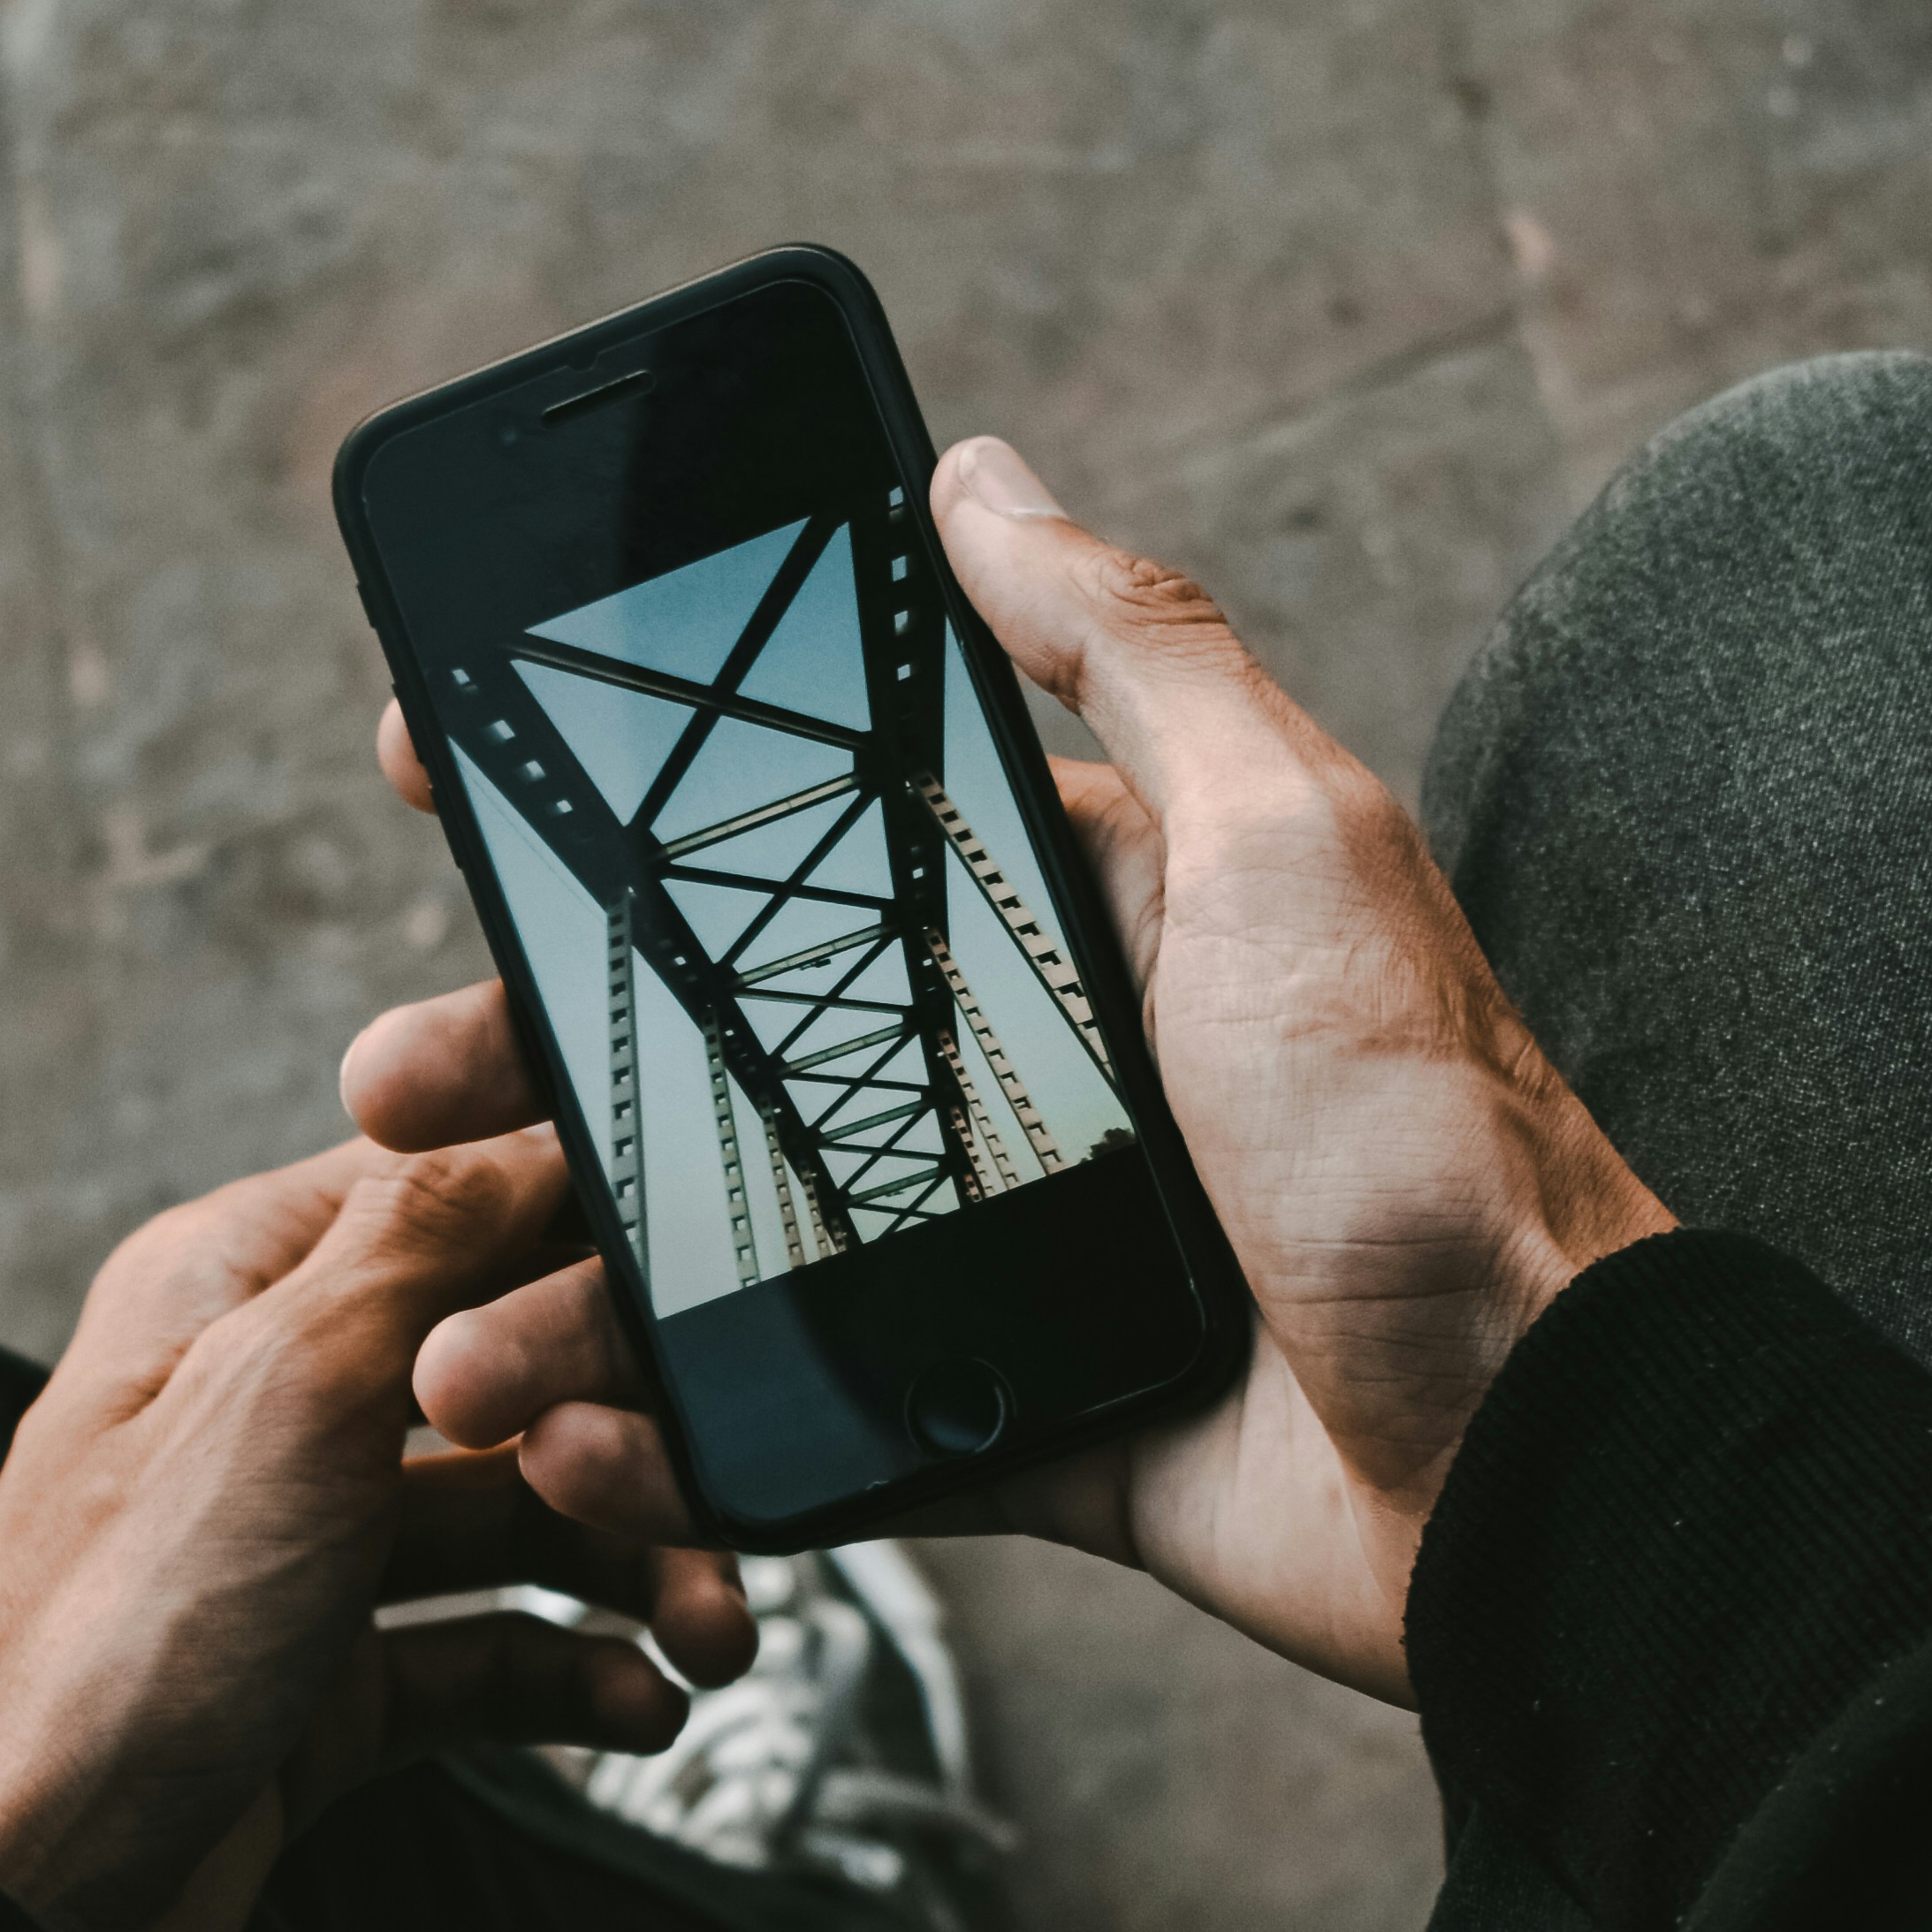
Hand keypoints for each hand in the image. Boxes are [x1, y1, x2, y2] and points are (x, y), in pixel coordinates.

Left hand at [0, 1135, 751, 1931]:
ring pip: (514, 1525)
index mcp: (229, 1293)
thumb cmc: (109, 1638)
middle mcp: (266, 1408)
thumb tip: (523, 1126)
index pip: (440, 1201)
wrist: (23, 1905)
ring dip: (628, 1572)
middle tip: (704, 1496)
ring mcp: (300, 1554)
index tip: (705, 1264)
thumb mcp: (282, 1390)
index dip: (575, 1227)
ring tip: (713, 1638)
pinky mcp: (328, 1689)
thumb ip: (419, 1248)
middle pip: (501, 1374)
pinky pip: (485, 1657)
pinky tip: (639, 1708)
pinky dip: (571, 1679)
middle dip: (627, 1435)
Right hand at [346, 445, 1667, 1703]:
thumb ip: (1136, 654)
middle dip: (536, 1072)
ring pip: (744, 1255)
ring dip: (570, 1288)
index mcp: (1100, 916)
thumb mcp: (1292, 842)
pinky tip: (574, 1444)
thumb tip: (981, 471)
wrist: (1548, 1461)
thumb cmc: (1434, 1138)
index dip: (626, 818)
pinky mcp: (1036, 1430)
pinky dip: (690, 1448)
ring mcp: (1031, 1260)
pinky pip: (826, 1429)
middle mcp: (1050, 1075)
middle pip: (731, 1052)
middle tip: (384, 1095)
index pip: (813, 836)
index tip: (449, 790)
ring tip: (436, 1338)